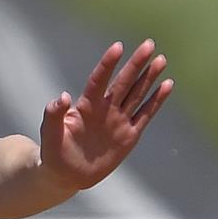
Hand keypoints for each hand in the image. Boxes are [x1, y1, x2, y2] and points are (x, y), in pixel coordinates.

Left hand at [39, 39, 173, 189]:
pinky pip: (146, 114)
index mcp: (86, 106)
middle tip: (149, 44)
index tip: (118, 47)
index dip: (108, 64)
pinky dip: (157, 100)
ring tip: (160, 60)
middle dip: (136, 64)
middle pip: (124, 82)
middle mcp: (105, 109)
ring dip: (149, 77)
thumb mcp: (50, 134)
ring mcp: (119, 120)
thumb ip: (53, 115)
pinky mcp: (130, 135)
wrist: (67, 174)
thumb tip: (63, 96)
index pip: (99, 80)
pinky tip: (167, 85)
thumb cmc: (54, 152)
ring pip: (137, 94)